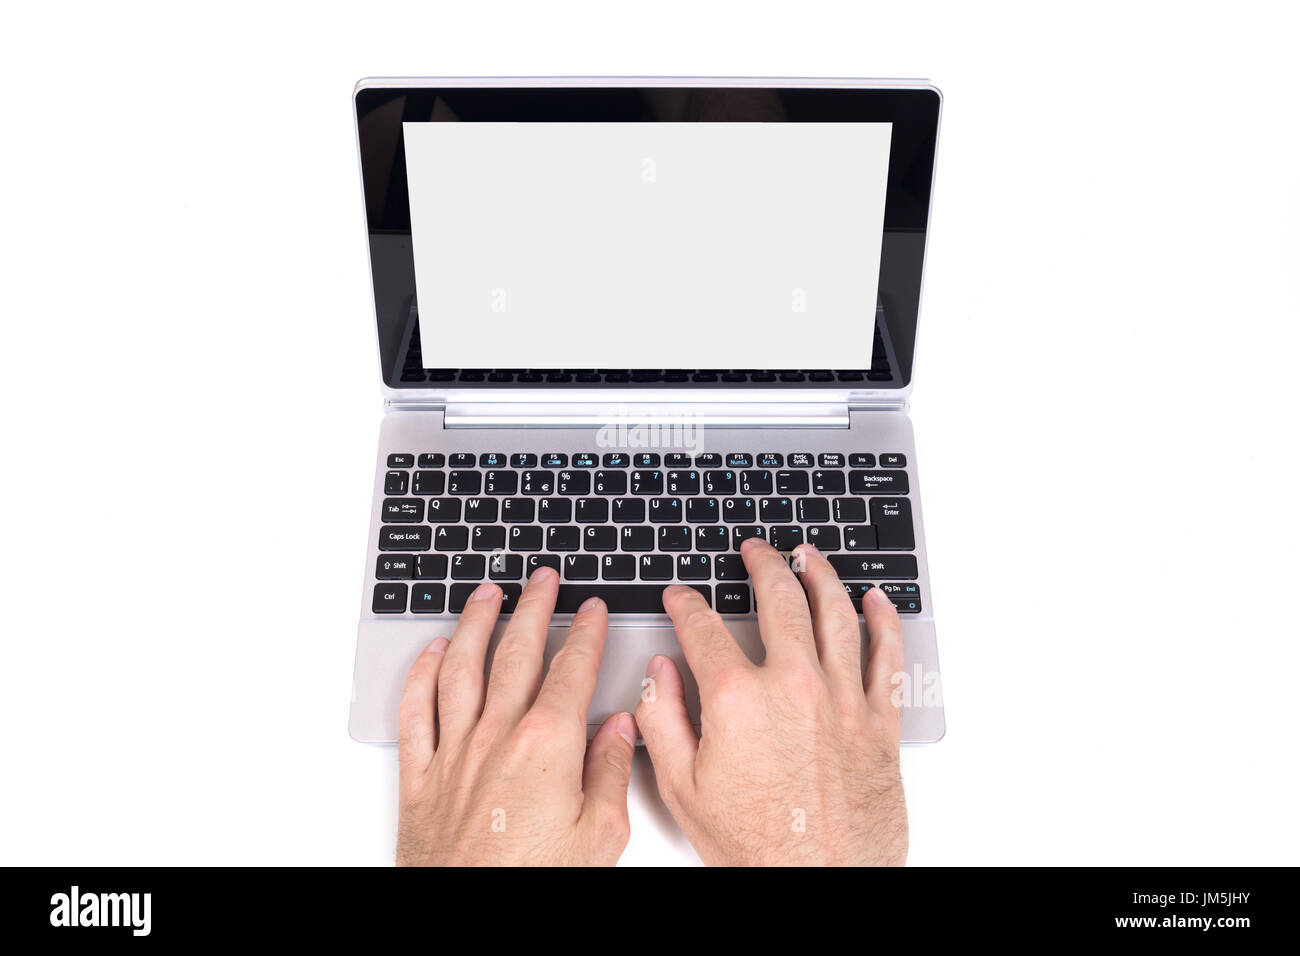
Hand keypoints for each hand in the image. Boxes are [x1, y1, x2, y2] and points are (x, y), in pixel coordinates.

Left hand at [396, 568, 636, 865]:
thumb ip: (612, 773)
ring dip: (476, 623)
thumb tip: (622, 730)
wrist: (467, 916)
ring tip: (487, 593)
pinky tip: (434, 652)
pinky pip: (416, 710)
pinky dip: (423, 673)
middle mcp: (496, 738)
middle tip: (542, 580)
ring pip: (462, 668)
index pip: (571, 670)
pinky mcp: (421, 775)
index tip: (591, 610)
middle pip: (516, 654)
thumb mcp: (600, 835)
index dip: (585, 634)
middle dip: (532, 608)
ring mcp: (454, 753)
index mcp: (547, 746)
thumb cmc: (534, 883)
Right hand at [636, 538, 907, 865]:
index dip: (686, 605)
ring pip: (835, 614)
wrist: (822, 884)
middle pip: (779, 600)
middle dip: (762, 565)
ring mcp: (842, 699)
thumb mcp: (682, 788)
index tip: (681, 597)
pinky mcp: (878, 721)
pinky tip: (876, 601)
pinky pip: (887, 656)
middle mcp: (794, 686)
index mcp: (738, 698)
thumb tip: (659, 674)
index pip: (704, 628)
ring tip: (809, 556)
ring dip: (820, 576)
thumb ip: (663, 719)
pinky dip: (884, 621)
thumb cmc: (757, 848)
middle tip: (755, 551)